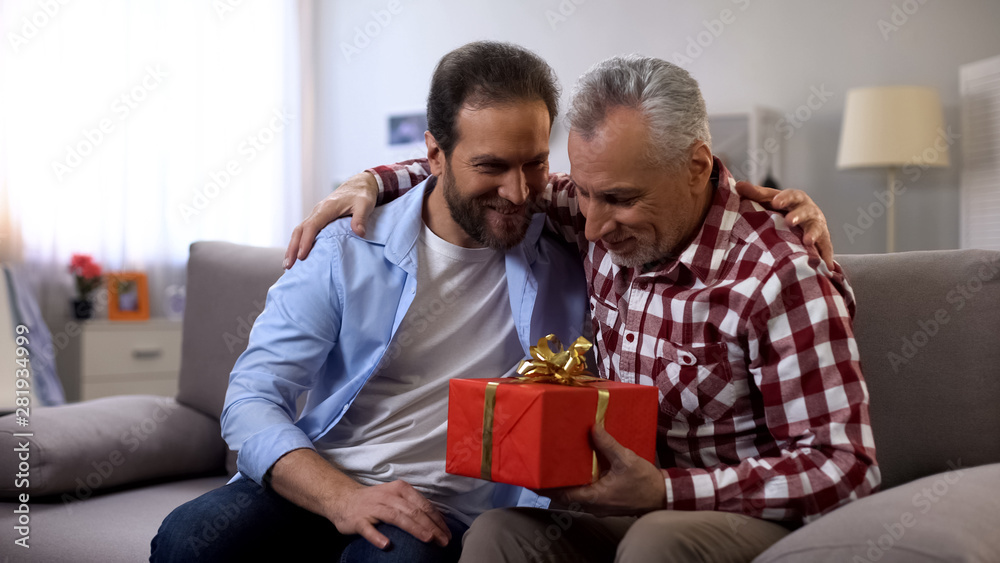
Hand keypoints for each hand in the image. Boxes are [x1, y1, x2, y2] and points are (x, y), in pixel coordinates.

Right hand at [283, 171, 378, 268]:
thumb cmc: (362, 195)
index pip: (312, 225)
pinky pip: (304, 231)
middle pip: (300, 230)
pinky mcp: (318, 218)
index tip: (302, 256)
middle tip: (288, 266)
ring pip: (299, 231)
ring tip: (288, 265)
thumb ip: (361, 218)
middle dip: (292, 248)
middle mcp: (317, 211)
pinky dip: (298, 243)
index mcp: (327, 208)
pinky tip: (296, 255)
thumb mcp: (365, 205)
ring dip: (292, 247)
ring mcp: (316, 214)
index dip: (306, 241)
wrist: (359, 184)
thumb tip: (359, 233)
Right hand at [327, 479, 451, 549]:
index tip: (447, 533)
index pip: (423, 505)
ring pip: (396, 517)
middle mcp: (388, 496)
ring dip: (413, 528)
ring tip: (427, 539)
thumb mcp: (396, 497)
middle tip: (443, 541)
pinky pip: (369, 529)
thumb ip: (414, 506)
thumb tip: (437, 522)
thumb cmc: (375, 500)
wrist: (343, 498)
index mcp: (400, 489)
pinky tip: (386, 545)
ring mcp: (373, 507)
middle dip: (431, 526)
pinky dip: (377, 536)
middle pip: (414, 511)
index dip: (437, 519)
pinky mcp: (359, 520)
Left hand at [537, 424, 664, 515]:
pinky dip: (579, 481)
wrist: (663, 496)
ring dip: (566, 481)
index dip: (547, 487)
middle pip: (566, 495)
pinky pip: (587, 492)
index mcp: (595, 497)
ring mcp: (599, 504)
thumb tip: (593, 427)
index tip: (535, 475)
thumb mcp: (626, 460)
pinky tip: (579, 467)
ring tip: (556, 464)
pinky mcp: (605, 500)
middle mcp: (594, 504)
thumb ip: (608, 444)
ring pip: (576, 494)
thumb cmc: (645, 483)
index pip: (563, 495)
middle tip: (542, 465)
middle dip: (553, 482)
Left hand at [735, 181, 834, 268]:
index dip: (784, 198)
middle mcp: (809, 210)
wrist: (802, 222)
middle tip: (789, 221)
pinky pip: (826, 249)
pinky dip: (826, 256)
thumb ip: (756, 194)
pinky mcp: (823, 241)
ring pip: (817, 228)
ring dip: (813, 234)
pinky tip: (826, 265)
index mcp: (796, 199)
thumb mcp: (771, 200)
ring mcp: (817, 225)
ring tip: (808, 241)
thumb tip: (738, 185)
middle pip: (805, 211)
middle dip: (798, 215)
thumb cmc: (783, 208)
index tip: (776, 202)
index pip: (791, 195)